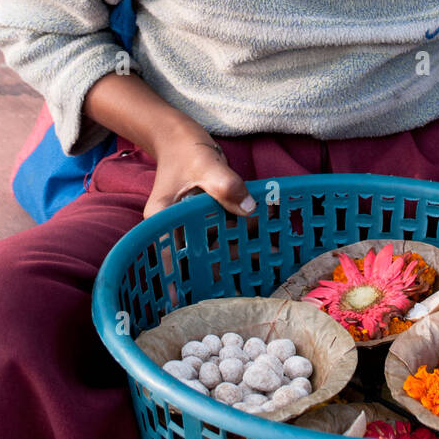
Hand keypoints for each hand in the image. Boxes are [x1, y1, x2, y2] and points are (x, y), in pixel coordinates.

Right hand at [143, 129, 257, 307]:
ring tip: (275, 255)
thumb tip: (250, 209)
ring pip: (215, 244)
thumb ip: (225, 185)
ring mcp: (190, 223)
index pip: (170, 254)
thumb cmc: (185, 147)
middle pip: (198, 253)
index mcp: (162, 218)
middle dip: (227, 264)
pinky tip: (271, 235)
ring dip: (242, 249)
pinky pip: (225, 230)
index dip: (180, 280)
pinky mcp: (205, 217)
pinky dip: (244, 232)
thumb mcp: (205, 163)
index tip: (191, 303)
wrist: (178, 134)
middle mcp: (174, 227)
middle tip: (259, 273)